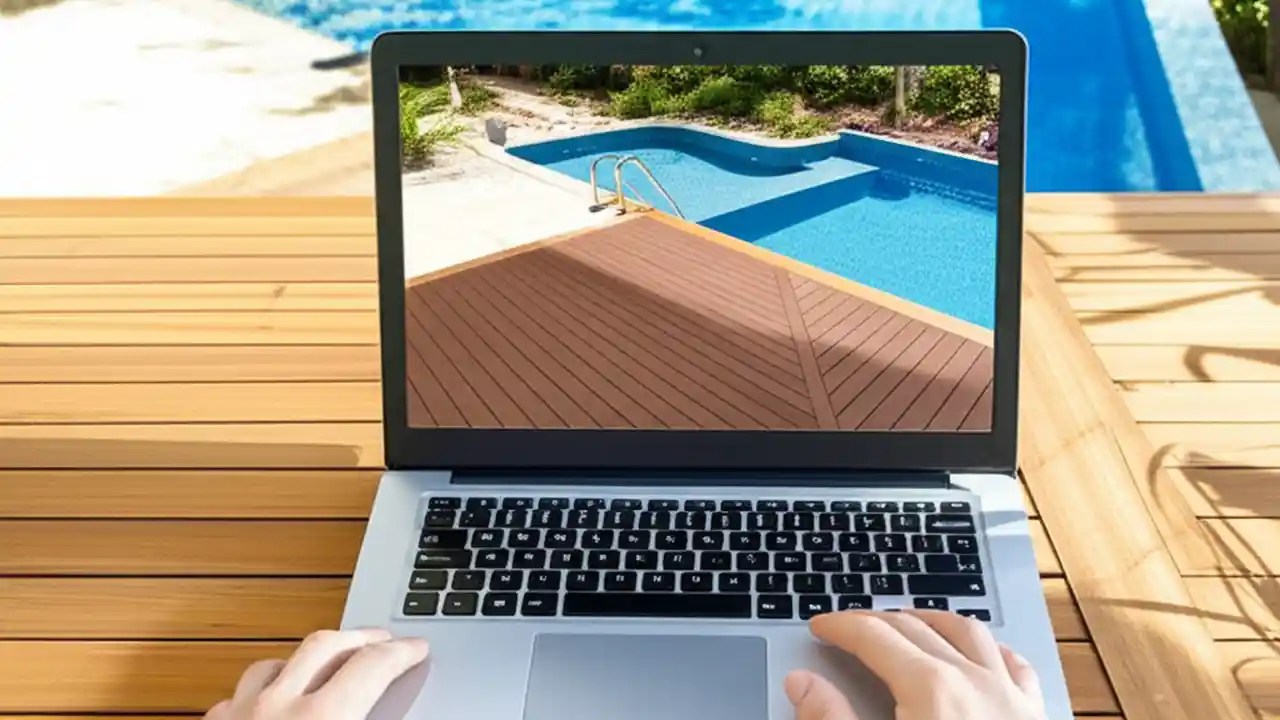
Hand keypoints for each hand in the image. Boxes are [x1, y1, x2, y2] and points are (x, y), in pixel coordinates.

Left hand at [204, 628, 428, 719]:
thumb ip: (374, 716)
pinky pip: (236, 699)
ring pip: (273, 664)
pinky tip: (270, 704)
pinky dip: (260, 694)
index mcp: (323, 719)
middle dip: (359, 638)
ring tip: (325, 666)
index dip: (402, 653)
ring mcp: (238, 716)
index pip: (373, 667)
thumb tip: (392, 705)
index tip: (416, 649)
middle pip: (325, 646)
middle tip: (381, 641)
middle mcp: (277, 709)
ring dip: (305, 660)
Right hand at [784, 610, 1045, 719]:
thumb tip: (802, 684)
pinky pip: (1014, 664)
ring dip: (931, 620)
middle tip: (850, 627)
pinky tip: (981, 652)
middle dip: (876, 621)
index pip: (874, 637)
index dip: (841, 627)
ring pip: (967, 633)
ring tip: (908, 622)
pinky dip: (989, 647)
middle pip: (915, 628)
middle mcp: (973, 680)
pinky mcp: (1035, 718)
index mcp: (929, 688)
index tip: (821, 628)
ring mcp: (1010, 697)